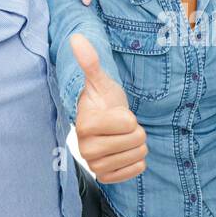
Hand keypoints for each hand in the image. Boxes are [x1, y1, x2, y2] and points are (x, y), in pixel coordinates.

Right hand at [70, 34, 146, 182]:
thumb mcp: (100, 81)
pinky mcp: (107, 178)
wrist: (102, 123)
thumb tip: (77, 38)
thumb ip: (90, 62)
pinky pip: (137, 170)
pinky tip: (124, 151)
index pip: (128, 123)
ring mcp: (96, 166)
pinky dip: (136, 160)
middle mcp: (87, 150)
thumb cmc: (103, 101)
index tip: (116, 113)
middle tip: (121, 126)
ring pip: (139, 154)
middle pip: (137, 140)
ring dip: (136, 144)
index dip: (129, 116)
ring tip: (121, 137)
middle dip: (135, 130)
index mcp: (86, 126)